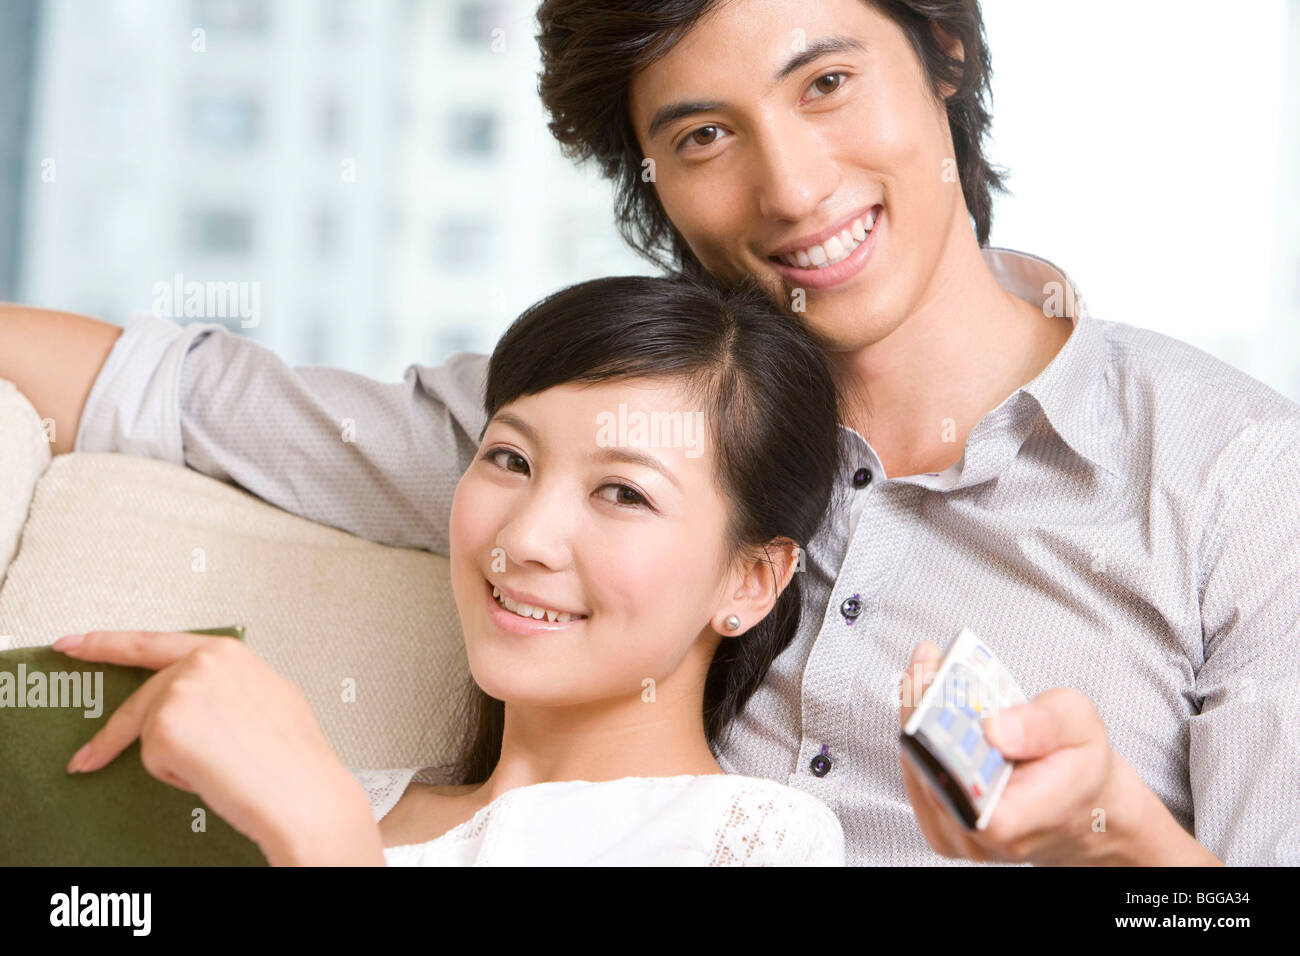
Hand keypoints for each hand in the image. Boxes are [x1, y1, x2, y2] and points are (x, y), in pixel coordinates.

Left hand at [52, 630, 383, 864]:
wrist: (300, 790)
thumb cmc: (293, 755)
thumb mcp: (269, 697)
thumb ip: (230, 685)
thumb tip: (208, 701)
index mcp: (228, 651)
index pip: (154, 643)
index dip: (108, 643)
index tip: (76, 643)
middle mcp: (201, 662)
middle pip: (142, 696)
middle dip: (111, 731)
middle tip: (86, 756)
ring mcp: (180, 691)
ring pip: (151, 732)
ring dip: (176, 758)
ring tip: (217, 769)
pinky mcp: (164, 725)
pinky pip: (153, 760)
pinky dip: (177, 774)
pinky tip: (212, 772)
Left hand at [897, 641, 1219, 864]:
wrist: (1082, 802)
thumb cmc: (1081, 765)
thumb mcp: (1080, 727)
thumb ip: (1042, 726)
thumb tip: (994, 729)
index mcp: (1016, 820)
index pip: (960, 787)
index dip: (939, 735)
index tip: (935, 681)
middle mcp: (979, 838)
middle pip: (929, 772)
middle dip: (923, 710)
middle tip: (928, 662)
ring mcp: (956, 835)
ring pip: (917, 769)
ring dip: (916, 714)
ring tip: (927, 668)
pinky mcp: (940, 822)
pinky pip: (916, 772)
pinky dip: (918, 730)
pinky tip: (925, 694)